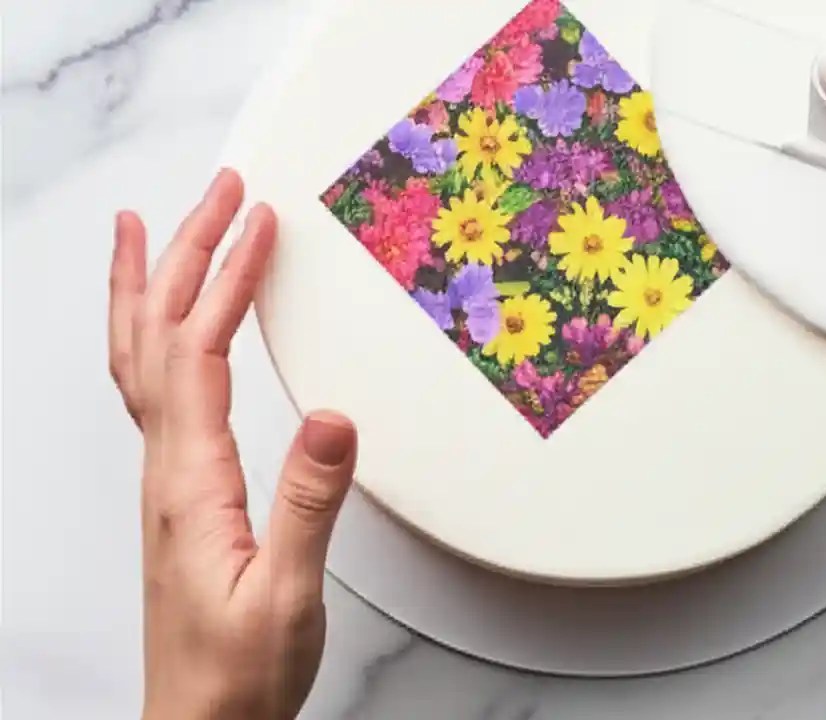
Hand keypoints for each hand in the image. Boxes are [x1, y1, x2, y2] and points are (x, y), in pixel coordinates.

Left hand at [109, 170, 357, 718]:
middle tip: (216, 193)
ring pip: (142, 359)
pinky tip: (165, 329)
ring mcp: (166, 478)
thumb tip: (330, 414)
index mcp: (191, 481)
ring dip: (149, 284)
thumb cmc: (238, 672)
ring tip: (151, 228)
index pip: (199, 353)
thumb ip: (309, 502)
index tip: (258, 224)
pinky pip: (153, 389)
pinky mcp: (179, 491)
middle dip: (183, 253)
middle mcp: (166, 469)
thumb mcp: (286, 592)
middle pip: (157, 337)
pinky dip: (152, 335)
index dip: (226, 280)